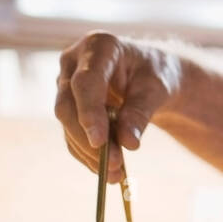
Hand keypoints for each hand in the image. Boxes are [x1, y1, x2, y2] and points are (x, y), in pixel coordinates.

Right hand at [54, 31, 181, 182]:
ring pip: (67, 123)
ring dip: (88, 152)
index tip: (100, 142)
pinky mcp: (68, 106)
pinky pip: (71, 133)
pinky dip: (87, 154)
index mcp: (99, 46)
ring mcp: (66, 84)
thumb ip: (141, 112)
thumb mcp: (157, 89)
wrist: (151, 76)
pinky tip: (106, 171)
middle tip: (114, 165)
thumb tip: (129, 143)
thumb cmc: (156, 74)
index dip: (89, 113)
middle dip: (89, 138)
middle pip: (68, 105)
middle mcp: (74, 62)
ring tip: (115, 175)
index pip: (85, 82)